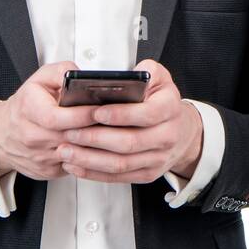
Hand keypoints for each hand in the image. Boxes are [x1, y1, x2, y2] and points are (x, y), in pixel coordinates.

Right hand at [0, 61, 101, 180]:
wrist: (2, 133)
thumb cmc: (26, 104)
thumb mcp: (39, 79)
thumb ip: (62, 72)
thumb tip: (82, 75)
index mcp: (29, 110)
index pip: (57, 118)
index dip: (81, 114)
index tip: (101, 109)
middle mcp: (32, 137)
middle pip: (70, 137)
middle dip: (95, 129)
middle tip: (116, 121)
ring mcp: (40, 157)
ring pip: (76, 154)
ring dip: (95, 146)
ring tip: (112, 134)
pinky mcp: (48, 171)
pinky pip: (74, 166)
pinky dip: (89, 157)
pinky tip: (100, 148)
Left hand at [55, 59, 203, 183]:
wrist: (182, 131)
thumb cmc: (163, 101)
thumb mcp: (160, 78)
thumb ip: (145, 70)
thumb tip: (126, 75)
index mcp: (170, 108)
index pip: (147, 113)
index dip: (120, 114)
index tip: (95, 112)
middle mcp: (167, 136)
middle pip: (129, 142)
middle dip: (95, 138)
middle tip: (70, 132)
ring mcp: (158, 158)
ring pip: (120, 164)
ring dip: (89, 159)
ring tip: (66, 150)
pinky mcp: (147, 174)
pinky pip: (118, 177)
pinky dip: (94, 173)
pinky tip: (76, 165)